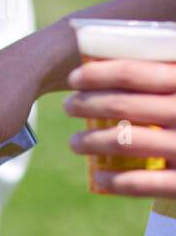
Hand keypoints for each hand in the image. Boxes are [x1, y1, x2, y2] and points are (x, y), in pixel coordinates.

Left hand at [65, 58, 175, 196]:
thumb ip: (171, 72)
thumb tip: (119, 52)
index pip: (137, 73)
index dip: (99, 74)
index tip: (74, 77)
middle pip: (123, 105)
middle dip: (87, 105)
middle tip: (69, 106)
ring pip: (125, 141)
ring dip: (91, 142)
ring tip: (75, 143)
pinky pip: (142, 183)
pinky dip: (115, 181)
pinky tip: (99, 179)